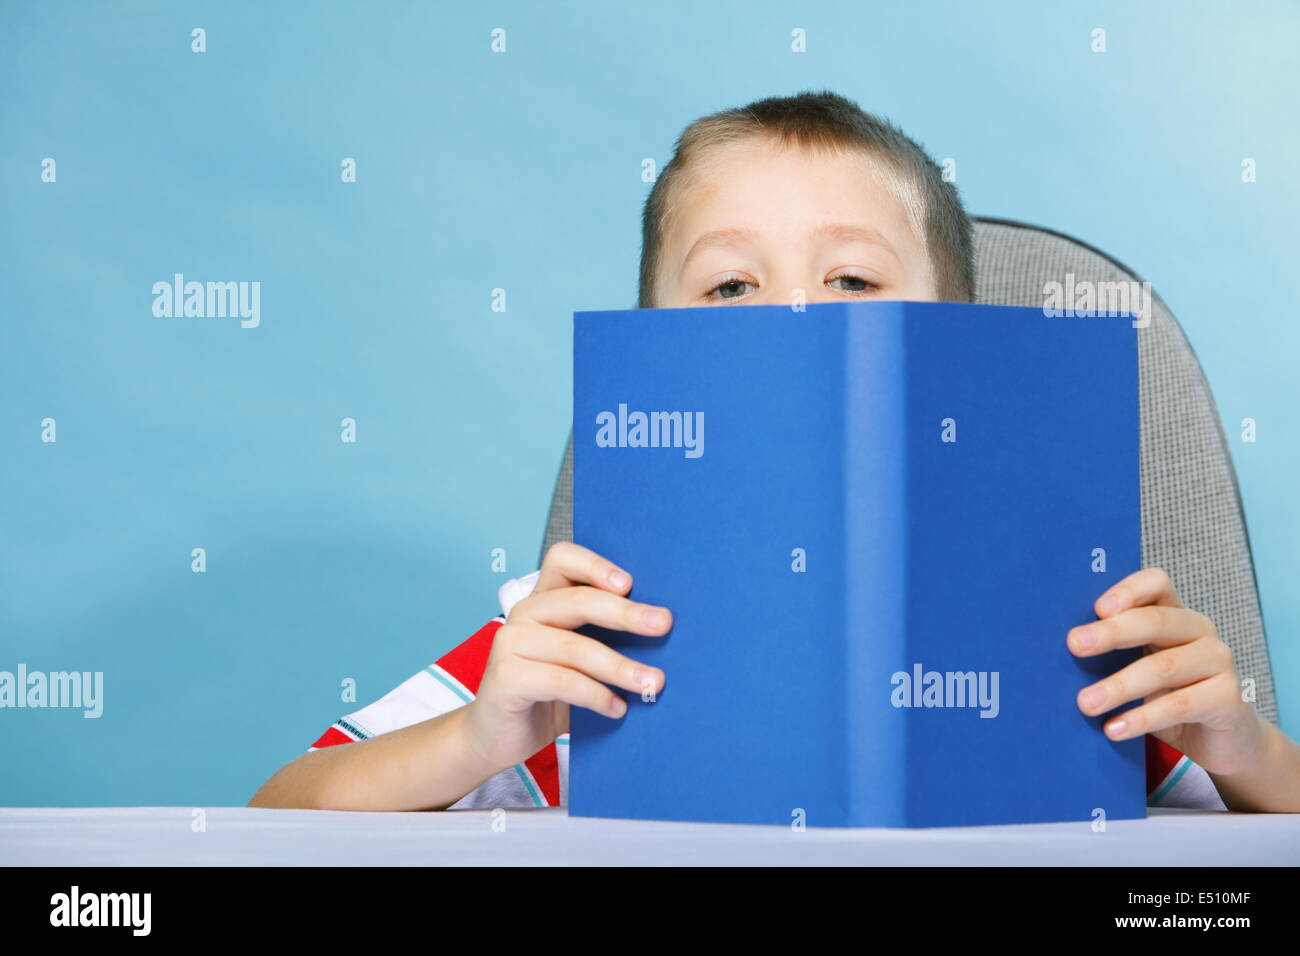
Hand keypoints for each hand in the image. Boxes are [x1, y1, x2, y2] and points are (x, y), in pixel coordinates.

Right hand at [463, 541, 671, 775]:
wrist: (495, 737)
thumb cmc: (544, 695)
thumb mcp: (576, 661)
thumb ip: (602, 639)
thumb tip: (660, 632)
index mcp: (543, 600)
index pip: (562, 559)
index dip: (596, 565)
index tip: (630, 583)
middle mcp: (523, 614)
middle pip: (578, 601)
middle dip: (625, 613)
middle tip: (662, 625)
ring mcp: (510, 643)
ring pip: (575, 647)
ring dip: (620, 666)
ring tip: (652, 683)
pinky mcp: (506, 677)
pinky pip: (561, 681)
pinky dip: (596, 695)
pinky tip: (616, 708)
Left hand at [1067, 567, 1266, 775]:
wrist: (1220, 741)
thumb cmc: (1169, 697)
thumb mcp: (1139, 669)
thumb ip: (1113, 654)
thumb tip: (1056, 651)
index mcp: (1175, 614)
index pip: (1156, 584)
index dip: (1128, 590)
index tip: (1097, 608)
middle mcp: (1200, 631)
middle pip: (1155, 621)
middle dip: (1111, 633)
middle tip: (1074, 645)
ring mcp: (1219, 662)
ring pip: (1163, 667)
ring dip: (1118, 686)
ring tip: (1085, 703)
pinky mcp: (1229, 698)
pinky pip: (1180, 705)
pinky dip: (1142, 718)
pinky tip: (1114, 729)